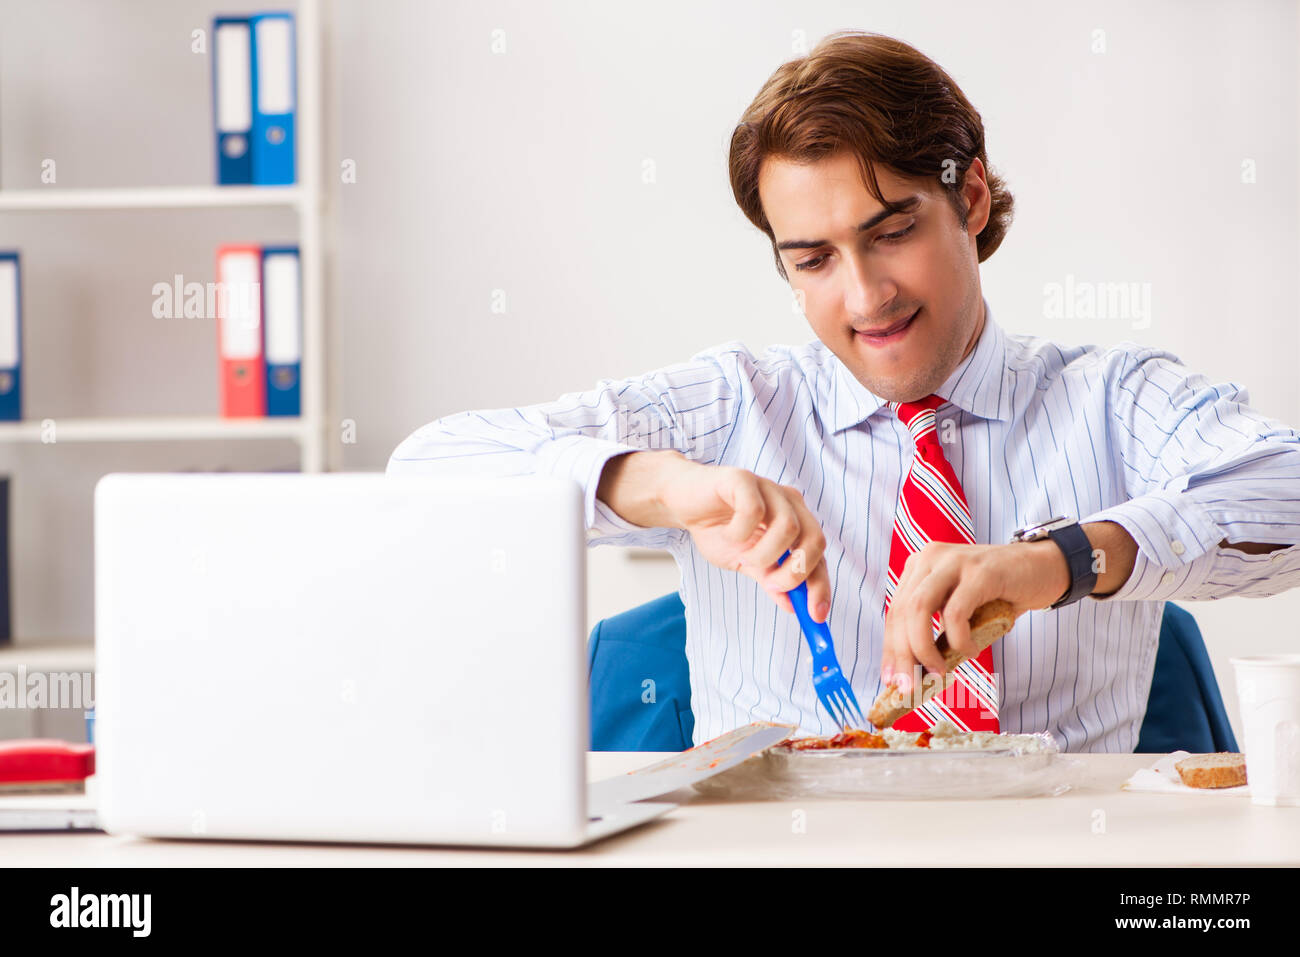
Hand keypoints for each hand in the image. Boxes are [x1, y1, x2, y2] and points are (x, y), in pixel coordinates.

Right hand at [658, 461, 831, 621]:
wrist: (682, 501)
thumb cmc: (718, 528)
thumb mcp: (746, 562)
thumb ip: (770, 580)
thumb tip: (793, 607)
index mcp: (796, 521)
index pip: (820, 556)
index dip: (820, 586)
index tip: (815, 616)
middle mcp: (788, 503)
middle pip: (815, 539)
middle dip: (795, 572)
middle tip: (771, 585)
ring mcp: (768, 488)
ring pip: (788, 527)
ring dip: (764, 554)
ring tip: (743, 557)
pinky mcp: (743, 479)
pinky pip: (754, 510)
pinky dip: (741, 532)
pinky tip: (729, 534)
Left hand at [881, 540, 1068, 693]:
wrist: (1045, 568)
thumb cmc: (1000, 594)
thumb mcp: (960, 608)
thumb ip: (937, 630)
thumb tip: (915, 672)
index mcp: (920, 567)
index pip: (896, 611)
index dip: (890, 648)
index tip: (890, 680)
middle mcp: (930, 559)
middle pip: (902, 611)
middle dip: (901, 654)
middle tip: (908, 687)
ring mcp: (953, 562)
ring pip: (919, 609)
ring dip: (923, 648)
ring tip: (938, 672)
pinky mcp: (979, 572)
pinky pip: (955, 612)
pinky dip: (959, 639)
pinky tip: (970, 651)